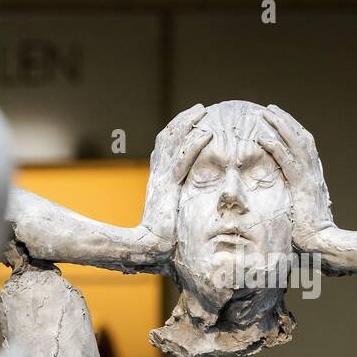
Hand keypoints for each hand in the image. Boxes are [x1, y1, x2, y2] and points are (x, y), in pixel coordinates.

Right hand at [139, 103, 212, 252]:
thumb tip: (194, 195)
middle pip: (166, 138)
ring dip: (188, 124)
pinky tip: (208, 134)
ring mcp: (162, 180)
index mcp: (158, 179)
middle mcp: (157, 175)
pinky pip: (182, 162)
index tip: (192, 118)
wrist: (148, 248)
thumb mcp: (172, 211)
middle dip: (182, 120)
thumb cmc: (163, 237)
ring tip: (203, 111)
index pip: (164, 146)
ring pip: (173, 144)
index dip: (176, 129)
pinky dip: (194, 145)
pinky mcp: (168, 188)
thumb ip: (179, 198)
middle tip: (200, 108)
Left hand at [257, 104, 334, 248]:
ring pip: (297, 143)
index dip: (291, 131)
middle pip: (301, 138)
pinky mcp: (303, 187)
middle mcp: (313, 174)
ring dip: (281, 126)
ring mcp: (310, 179)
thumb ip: (285, 203)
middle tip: (269, 108)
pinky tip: (262, 137)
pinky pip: (288, 162)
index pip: (303, 147)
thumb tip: (269, 205)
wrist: (322, 247)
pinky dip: (276, 148)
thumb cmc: (306, 238)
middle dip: (285, 121)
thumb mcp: (293, 214)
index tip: (276, 120)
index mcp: (312, 178)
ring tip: (265, 112)